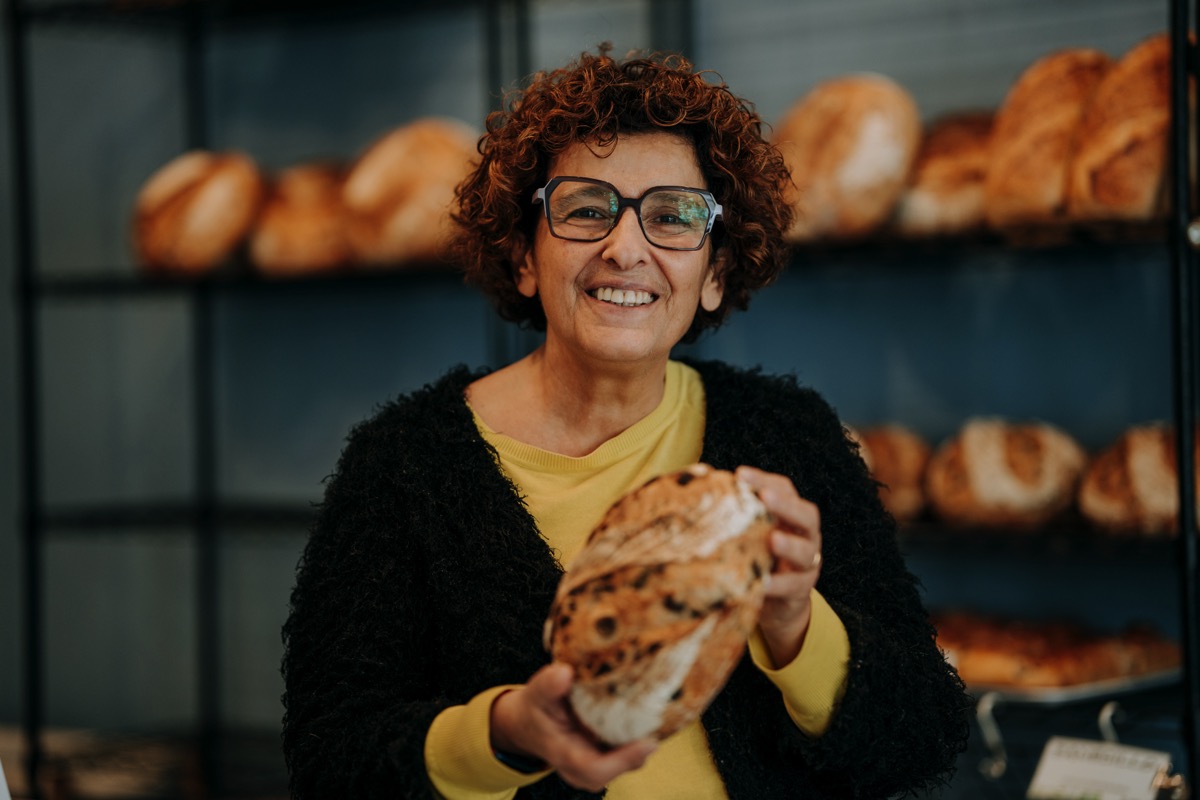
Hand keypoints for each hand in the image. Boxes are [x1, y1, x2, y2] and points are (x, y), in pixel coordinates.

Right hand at [490, 663, 656, 790]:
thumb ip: (548, 685)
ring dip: (643, 743)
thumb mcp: (536, 694)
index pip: (594, 769)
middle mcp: (580, 767)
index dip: (623, 760)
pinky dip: (640, 736)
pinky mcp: (605, 755)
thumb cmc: (535, 708)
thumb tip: (564, 673)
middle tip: (660, 726)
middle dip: (639, 752)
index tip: (647, 742)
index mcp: (563, 754)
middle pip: (616, 769)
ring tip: (660, 718)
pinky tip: (653, 715)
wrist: (529, 723)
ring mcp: (593, 764)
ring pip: (626, 762)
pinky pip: (627, 752)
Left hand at [736, 465, 822, 666]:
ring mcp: (807, 563)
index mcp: (790, 516)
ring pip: (805, 551)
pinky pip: (792, 586)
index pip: (784, 489)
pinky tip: (764, 583)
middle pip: (806, 514)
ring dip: (789, 545)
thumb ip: (735, 518)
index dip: (765, 479)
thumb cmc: (757, 559)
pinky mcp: (802, 590)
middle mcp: (805, 535)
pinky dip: (778, 584)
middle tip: (765, 497)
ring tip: (773, 540)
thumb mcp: (749, 536)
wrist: (777, 604)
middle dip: (785, 505)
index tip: (740, 473)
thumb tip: (694, 495)